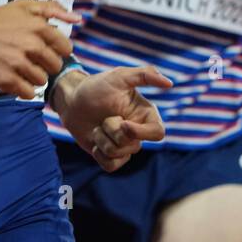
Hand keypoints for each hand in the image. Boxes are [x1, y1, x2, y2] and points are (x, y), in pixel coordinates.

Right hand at [0, 0, 77, 98]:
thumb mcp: (24, 6)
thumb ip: (52, 9)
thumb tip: (76, 19)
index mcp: (39, 27)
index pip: (66, 48)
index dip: (57, 50)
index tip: (45, 49)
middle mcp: (31, 45)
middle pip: (55, 66)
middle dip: (46, 64)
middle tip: (31, 59)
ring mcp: (19, 64)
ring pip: (42, 81)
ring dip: (34, 77)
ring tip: (21, 68)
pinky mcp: (6, 80)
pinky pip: (28, 93)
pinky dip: (24, 89)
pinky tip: (15, 78)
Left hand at [56, 65, 171, 172]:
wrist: (72, 101)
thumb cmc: (96, 87)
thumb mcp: (119, 76)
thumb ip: (144, 75)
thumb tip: (169, 83)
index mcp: (145, 115)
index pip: (158, 133)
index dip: (141, 133)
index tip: (124, 124)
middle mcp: (138, 132)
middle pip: (133, 145)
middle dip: (113, 131)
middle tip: (104, 118)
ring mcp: (124, 145)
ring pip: (119, 155)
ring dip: (102, 139)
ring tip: (97, 126)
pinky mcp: (110, 156)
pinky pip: (110, 166)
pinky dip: (99, 154)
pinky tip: (94, 140)